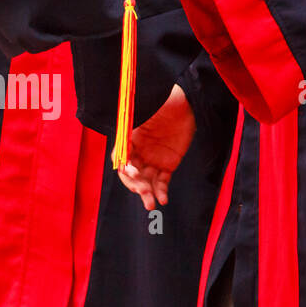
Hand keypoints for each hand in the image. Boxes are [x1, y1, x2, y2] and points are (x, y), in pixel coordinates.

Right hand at [118, 84, 195, 210]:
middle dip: (136, 184)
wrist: (184, 103)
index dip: (124, 167)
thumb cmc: (163, 101)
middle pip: (132, 174)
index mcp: (129, 140)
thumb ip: (135, 121)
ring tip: (151, 205)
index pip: (120, 158)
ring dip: (147, 193)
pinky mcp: (168, 164)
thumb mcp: (147, 108)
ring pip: (146, 181)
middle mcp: (138, 152)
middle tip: (143, 191)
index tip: (132, 172)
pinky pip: (162, 181)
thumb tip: (123, 138)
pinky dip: (162, 191)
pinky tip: (163, 199)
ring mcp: (153, 159)